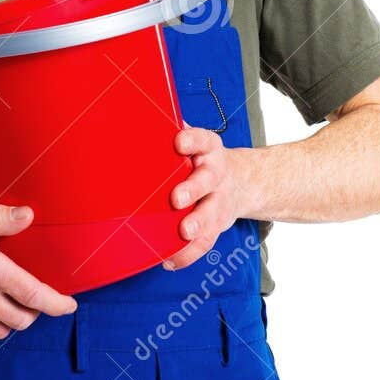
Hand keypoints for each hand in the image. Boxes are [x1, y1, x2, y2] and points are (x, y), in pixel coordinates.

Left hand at [163, 125, 245, 270]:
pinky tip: (170, 260)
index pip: (202, 140)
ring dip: (198, 225)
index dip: (191, 141)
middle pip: (207, 180)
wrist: (241, 182)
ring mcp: (218, 201)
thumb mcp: (195, 142)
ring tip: (184, 232)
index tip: (178, 143)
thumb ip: (171, 132)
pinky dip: (188, 254)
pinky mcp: (216, 225)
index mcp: (208, 150)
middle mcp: (216, 174)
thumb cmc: (203, 161)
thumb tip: (138, 119)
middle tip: (177, 198)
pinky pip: (205, 242)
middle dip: (193, 189)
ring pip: (211, 214)